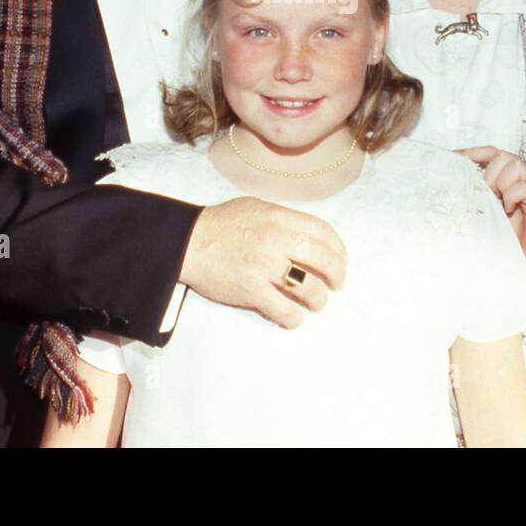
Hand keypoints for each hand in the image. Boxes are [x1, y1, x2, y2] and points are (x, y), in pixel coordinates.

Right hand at [178, 196, 346, 329]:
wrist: (185, 243)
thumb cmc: (219, 224)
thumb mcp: (255, 207)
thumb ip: (282, 218)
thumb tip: (307, 233)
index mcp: (278, 217)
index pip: (323, 232)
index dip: (338, 249)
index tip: (340, 260)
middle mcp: (276, 239)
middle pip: (323, 259)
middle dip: (337, 275)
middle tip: (336, 285)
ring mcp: (264, 266)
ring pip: (309, 288)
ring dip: (319, 300)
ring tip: (317, 303)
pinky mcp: (251, 290)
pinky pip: (284, 310)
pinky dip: (294, 318)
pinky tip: (294, 318)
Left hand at [457, 146, 525, 265]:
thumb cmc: (512, 231)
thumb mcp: (488, 209)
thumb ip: (480, 193)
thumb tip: (459, 184)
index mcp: (510, 174)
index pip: (492, 152)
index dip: (473, 152)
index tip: (454, 157)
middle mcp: (523, 175)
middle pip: (503, 156)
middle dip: (491, 175)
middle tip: (491, 196)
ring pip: (516, 165)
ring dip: (503, 184)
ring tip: (501, 203)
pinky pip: (523, 186)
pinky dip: (512, 197)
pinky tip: (510, 209)